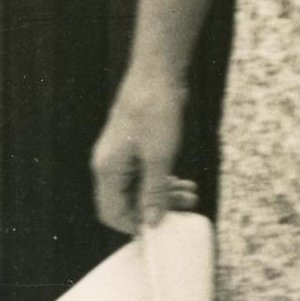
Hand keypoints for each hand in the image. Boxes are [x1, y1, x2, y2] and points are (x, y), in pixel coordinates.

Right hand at [91, 72, 198, 233]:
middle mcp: (109, 164)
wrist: (158, 72)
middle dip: (157, 208)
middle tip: (187, 207)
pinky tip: (184, 182)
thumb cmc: (155, 109)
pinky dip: (163, 180)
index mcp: (107, 169)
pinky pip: (145, 173)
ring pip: (139, 187)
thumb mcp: (159, 156)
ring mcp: (121, 155)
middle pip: (127, 201)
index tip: (162, 227)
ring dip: (164, 194)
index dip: (135, 225)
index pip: (112, 213)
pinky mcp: (135, 146)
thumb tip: (151, 222)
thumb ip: (154, 192)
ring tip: (192, 195)